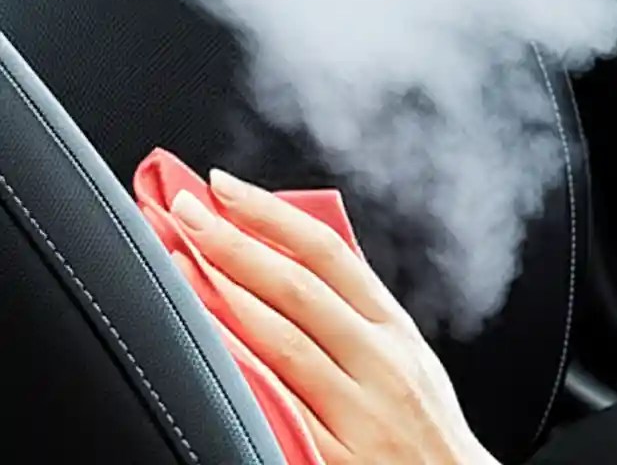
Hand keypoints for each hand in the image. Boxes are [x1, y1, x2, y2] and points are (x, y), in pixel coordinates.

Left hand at [169, 170, 499, 464]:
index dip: (272, 215)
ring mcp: (355, 409)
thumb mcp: (410, 356)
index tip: (226, 189)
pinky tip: (209, 344)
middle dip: (234, 243)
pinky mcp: (333, 454)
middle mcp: (379, 361)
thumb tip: (303, 259)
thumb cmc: (426, 425)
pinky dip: (240, 370)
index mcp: (395, 329)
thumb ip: (362, 313)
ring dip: (224, 296)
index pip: (329, 253)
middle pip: (297, 288)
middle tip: (185, 212)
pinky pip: (277, 404)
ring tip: (180, 262)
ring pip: (282, 341)